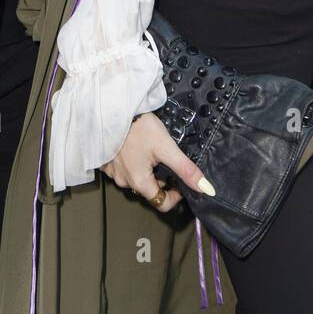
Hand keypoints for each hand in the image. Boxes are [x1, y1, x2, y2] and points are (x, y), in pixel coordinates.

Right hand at [99, 112, 215, 213]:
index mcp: (139, 182)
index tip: (179, 180)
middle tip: (165, 157)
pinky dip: (131, 162)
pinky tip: (134, 147)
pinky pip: (122, 169)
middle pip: (149, 189)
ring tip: (149, 149)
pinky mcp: (105, 162)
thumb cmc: (139, 128)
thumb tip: (207, 189)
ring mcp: (112, 173)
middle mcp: (124, 182)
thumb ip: (186, 169)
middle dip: (161, 178)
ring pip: (136, 178)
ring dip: (146, 169)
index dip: (175, 195)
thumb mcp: (166, 147)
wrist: (111, 110)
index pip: (162, 203)